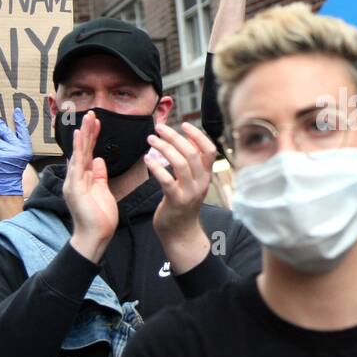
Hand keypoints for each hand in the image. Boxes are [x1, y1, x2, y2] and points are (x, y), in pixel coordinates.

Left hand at [0, 107, 33, 195]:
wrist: (9, 183)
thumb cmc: (13, 168)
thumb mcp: (20, 156)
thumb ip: (16, 145)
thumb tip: (4, 131)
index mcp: (26, 147)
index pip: (23, 131)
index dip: (20, 120)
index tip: (16, 111)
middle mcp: (19, 149)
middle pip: (7, 133)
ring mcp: (9, 153)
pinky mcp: (0, 157)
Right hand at [62, 111, 118, 262]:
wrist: (96, 235)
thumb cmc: (100, 216)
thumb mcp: (103, 190)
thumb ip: (100, 175)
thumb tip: (99, 160)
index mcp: (83, 177)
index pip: (88, 152)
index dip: (92, 137)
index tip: (97, 122)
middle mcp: (76, 177)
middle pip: (82, 149)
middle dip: (87, 131)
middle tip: (91, 113)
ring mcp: (74, 181)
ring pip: (79, 153)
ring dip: (84, 135)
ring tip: (87, 118)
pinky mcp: (75, 187)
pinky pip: (77, 164)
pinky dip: (78, 149)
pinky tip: (79, 136)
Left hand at [149, 123, 216, 241]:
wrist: (181, 233)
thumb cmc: (183, 204)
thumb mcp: (193, 182)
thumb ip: (193, 162)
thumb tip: (189, 138)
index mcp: (206, 176)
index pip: (209, 150)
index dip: (198, 135)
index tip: (184, 124)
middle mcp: (201, 183)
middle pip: (192, 153)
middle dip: (174, 137)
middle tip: (159, 128)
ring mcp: (190, 192)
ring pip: (180, 163)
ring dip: (164, 148)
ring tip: (151, 140)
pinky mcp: (176, 201)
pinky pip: (167, 180)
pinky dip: (156, 167)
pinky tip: (147, 159)